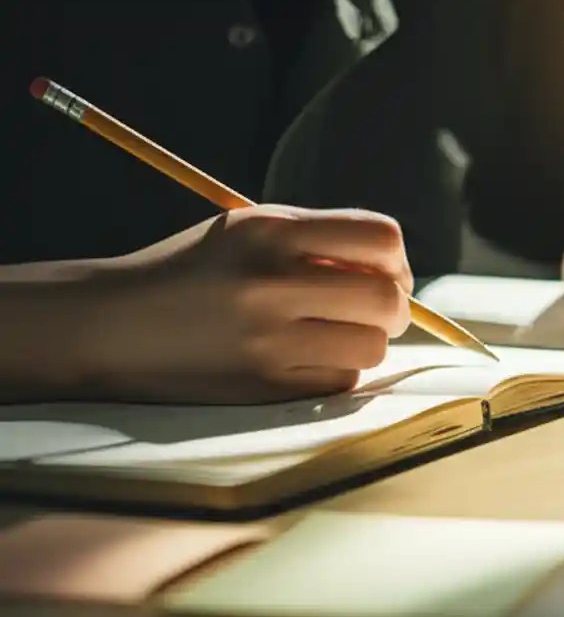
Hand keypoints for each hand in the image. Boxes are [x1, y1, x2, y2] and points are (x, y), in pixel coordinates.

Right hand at [76, 205, 412, 402]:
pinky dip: (335, 371)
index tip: (385, 272)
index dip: (395, 259)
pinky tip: (304, 358)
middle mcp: (272, 283)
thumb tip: (395, 270)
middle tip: (373, 312)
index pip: (380, 237)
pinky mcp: (265, 385)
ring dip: (366, 342)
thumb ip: (319, 240)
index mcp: (272, 231)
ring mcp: (269, 339)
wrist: (114, 323)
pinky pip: (341, 381)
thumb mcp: (249, 231)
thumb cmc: (195, 271)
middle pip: (387, 299)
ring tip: (332, 334)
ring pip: (373, 348)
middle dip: (393, 307)